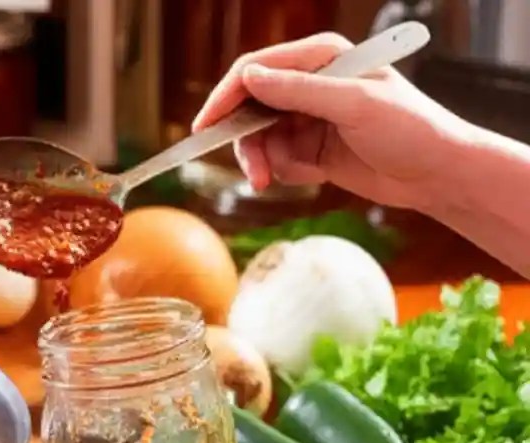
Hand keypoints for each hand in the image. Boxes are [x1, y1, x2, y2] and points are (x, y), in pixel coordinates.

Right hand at [193, 32, 475, 213]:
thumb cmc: (410, 129)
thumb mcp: (354, 106)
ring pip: (259, 138)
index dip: (226, 96)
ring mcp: (309, 116)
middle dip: (246, 141)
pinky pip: (277, 159)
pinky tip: (314, 176)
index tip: (206, 127)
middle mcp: (310, 83)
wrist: (439, 174)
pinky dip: (285, 171)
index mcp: (322, 58)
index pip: (257, 69)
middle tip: (254, 172)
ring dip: (263, 161)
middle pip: (250, 107)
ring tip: (273, 182)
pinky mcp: (311, 147)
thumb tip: (249, 78)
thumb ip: (299, 91)